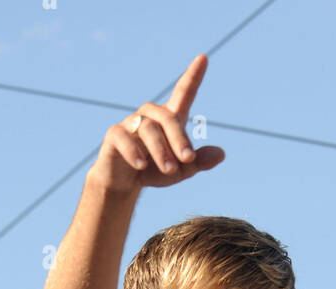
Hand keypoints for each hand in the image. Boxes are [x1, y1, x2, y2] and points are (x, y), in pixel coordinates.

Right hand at [89, 54, 224, 195]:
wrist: (123, 183)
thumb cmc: (153, 171)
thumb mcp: (179, 171)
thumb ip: (198, 162)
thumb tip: (221, 154)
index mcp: (169, 119)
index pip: (182, 93)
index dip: (193, 76)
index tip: (203, 58)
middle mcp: (150, 115)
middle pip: (168, 118)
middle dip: (179, 139)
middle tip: (188, 160)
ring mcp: (131, 123)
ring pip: (149, 128)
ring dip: (161, 150)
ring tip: (169, 170)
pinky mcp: (114, 135)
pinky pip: (124, 137)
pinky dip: (134, 151)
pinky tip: (141, 165)